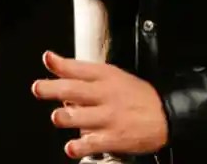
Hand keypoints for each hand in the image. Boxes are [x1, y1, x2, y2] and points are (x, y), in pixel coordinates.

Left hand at [31, 50, 168, 159]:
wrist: (168, 116)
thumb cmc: (139, 96)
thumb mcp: (115, 76)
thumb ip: (87, 74)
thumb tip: (59, 70)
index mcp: (106, 78)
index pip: (80, 68)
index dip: (61, 63)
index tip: (48, 59)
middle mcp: (106, 95)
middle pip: (74, 90)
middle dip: (53, 88)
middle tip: (39, 88)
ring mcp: (109, 118)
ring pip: (81, 117)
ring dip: (65, 117)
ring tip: (57, 117)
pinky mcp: (114, 138)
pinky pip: (93, 143)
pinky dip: (79, 146)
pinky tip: (71, 147)